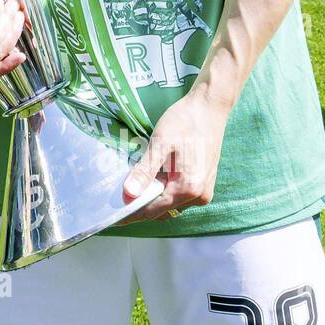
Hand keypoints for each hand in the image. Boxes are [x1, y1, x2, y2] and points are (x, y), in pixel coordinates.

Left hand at [120, 89, 229, 221]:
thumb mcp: (160, 144)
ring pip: (171, 202)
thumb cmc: (185, 121)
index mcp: (188, 188)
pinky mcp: (204, 182)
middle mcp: (199, 196)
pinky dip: (164, 190)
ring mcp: (204, 190)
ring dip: (153, 197)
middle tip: (120, 198)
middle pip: (162, 209)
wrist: (210, 106)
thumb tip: (128, 194)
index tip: (114, 218)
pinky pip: (180, 194)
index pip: (153, 210)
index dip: (132, 213)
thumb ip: (145, 171)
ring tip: (134, 185)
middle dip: (141, 206)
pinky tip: (152, 177)